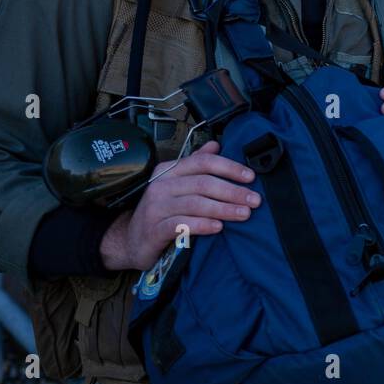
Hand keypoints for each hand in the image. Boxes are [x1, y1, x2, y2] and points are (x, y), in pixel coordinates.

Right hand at [100, 141, 259, 271]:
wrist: (129, 239)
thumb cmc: (160, 210)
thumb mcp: (175, 184)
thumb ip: (195, 164)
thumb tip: (216, 144)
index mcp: (168, 170)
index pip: (203, 162)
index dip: (229, 167)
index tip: (250, 177)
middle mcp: (161, 185)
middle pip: (203, 183)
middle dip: (232, 191)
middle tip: (254, 200)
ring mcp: (156, 207)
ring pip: (196, 203)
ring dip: (224, 208)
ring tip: (244, 214)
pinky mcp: (154, 229)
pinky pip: (182, 224)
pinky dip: (203, 224)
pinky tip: (218, 227)